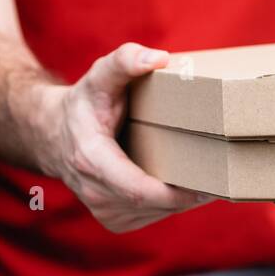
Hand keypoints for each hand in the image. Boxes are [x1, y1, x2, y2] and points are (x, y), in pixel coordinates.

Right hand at [36, 42, 209, 232]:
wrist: (52, 133)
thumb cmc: (84, 102)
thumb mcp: (101, 75)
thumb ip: (125, 61)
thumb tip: (158, 57)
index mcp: (91, 160)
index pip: (136, 190)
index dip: (173, 194)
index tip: (204, 188)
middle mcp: (94, 191)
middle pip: (152, 204)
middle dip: (187, 195)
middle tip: (222, 176)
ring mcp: (101, 210)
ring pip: (155, 214)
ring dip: (183, 200)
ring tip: (207, 177)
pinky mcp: (112, 218)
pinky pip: (150, 216)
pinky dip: (170, 204)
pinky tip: (182, 184)